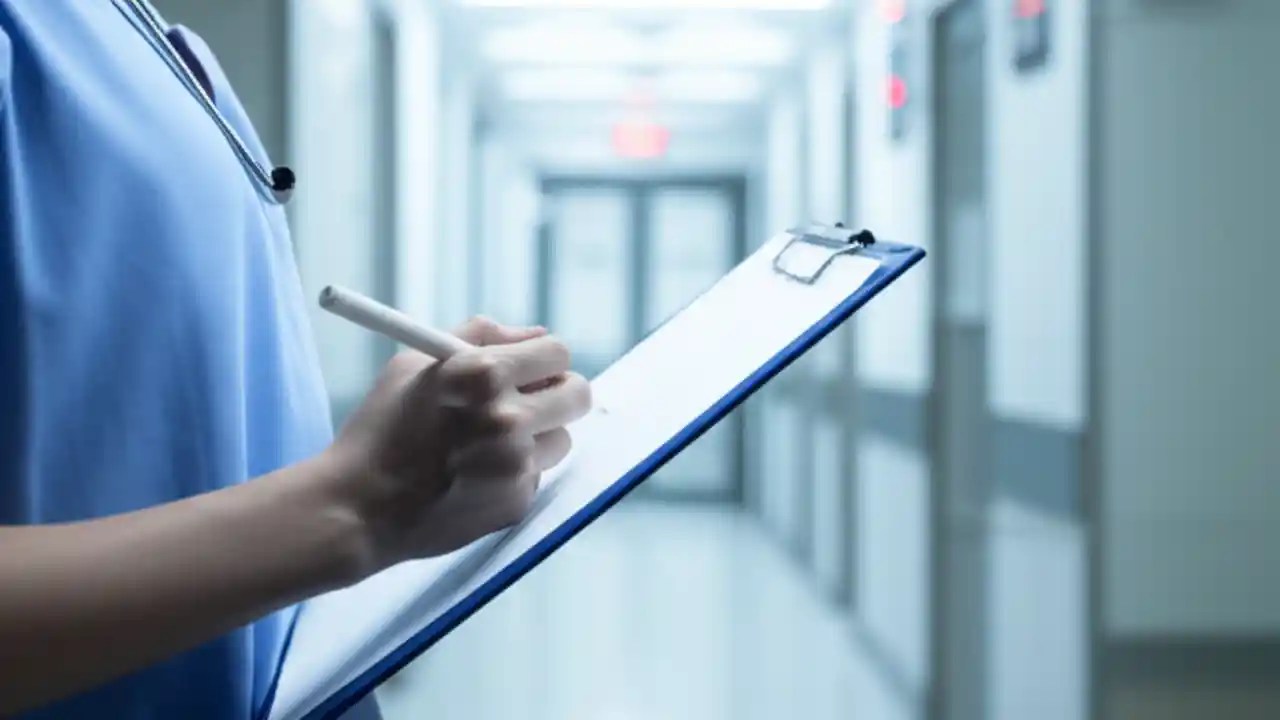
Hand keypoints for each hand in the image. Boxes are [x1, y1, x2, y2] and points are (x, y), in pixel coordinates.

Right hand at [322, 317, 591, 574]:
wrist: (356, 509)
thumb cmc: (380, 428)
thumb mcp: (415, 364)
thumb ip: (479, 337)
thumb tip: (534, 334)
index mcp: (483, 374)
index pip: (557, 352)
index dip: (543, 358)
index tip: (532, 368)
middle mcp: (508, 420)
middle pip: (577, 395)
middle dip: (559, 393)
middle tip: (534, 398)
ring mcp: (516, 466)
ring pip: (560, 439)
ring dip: (537, 437)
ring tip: (486, 444)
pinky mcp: (516, 503)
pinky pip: (535, 476)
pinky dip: (514, 473)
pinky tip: (472, 477)